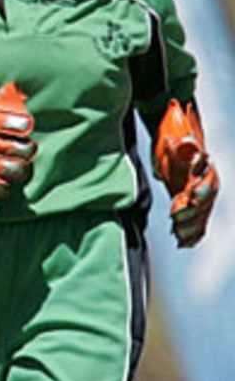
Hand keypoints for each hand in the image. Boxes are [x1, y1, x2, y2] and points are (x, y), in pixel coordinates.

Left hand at [154, 99, 219, 246]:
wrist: (174, 139)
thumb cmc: (174, 136)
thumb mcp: (176, 137)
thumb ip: (184, 143)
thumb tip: (187, 143)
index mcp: (205, 169)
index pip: (207, 185)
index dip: (198, 195)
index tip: (185, 202)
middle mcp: (207, 184)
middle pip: (204, 205)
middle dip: (191, 215)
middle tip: (175, 220)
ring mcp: (201, 196)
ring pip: (201, 217)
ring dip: (189, 228)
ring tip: (177, 235)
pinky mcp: (193, 205)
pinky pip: (198, 223)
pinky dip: (191, 234)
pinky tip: (184, 243)